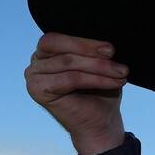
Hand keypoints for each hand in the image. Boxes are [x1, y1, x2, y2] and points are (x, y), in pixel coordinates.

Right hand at [25, 32, 127, 154]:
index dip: (84, 40)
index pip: (58, 36)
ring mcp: (33, 76)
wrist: (100, 123)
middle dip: (89, 49)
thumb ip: (93, 47)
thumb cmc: (101, 90)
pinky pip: (70, 78)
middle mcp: (36, 60)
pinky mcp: (38, 91)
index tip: (111, 49)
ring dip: (99, 67)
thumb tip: (103, 31)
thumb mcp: (98, 63)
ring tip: (121, 73)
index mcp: (48, 50)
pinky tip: (114, 82)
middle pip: (58, 45)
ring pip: (68, 62)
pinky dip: (95, 79)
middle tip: (114, 55)